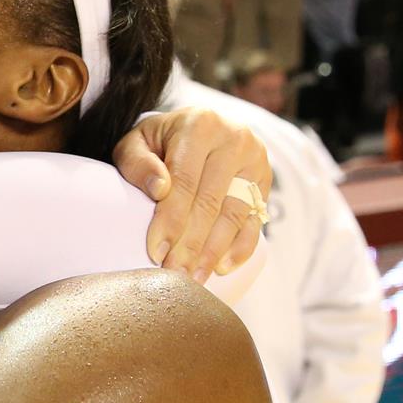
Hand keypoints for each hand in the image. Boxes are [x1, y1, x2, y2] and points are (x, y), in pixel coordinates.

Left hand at [112, 108, 274, 280]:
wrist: (195, 128)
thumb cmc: (159, 141)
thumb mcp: (137, 142)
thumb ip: (138, 163)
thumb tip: (159, 189)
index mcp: (200, 125)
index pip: (185, 181)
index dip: (171, 220)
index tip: (156, 252)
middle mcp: (234, 138)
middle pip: (211, 202)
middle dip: (190, 244)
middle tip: (174, 274)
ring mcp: (255, 160)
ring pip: (235, 214)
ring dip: (213, 251)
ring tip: (194, 278)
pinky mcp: (265, 181)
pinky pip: (255, 220)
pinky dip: (240, 248)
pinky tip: (221, 268)